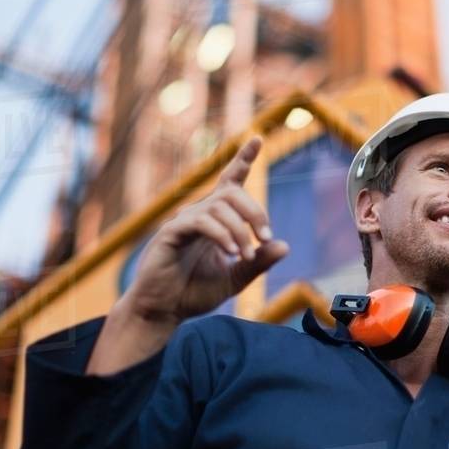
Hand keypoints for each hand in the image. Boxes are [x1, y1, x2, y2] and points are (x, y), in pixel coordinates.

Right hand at [124, 135, 288, 324]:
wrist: (163, 311)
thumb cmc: (194, 292)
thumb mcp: (236, 278)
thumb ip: (259, 263)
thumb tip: (285, 246)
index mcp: (215, 219)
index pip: (230, 182)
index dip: (243, 159)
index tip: (257, 138)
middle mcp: (199, 213)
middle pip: (231, 192)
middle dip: (254, 211)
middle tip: (265, 237)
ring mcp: (183, 221)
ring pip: (219, 206)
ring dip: (240, 230)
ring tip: (245, 256)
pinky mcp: (171, 233)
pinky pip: (201, 222)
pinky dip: (221, 235)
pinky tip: (230, 252)